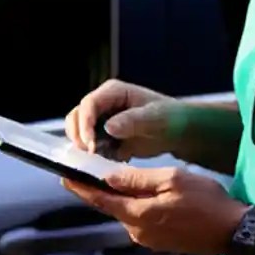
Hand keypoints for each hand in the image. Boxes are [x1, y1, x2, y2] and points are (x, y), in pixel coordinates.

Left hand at [62, 166, 245, 254]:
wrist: (233, 231)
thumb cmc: (207, 202)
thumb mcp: (171, 179)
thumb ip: (137, 179)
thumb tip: (109, 176)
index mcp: (138, 214)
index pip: (99, 199)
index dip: (80, 186)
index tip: (65, 175)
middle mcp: (138, 230)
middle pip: (110, 205)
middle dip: (99, 188)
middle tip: (88, 170)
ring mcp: (148, 238)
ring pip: (125, 211)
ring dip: (121, 196)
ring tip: (119, 176)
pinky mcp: (158, 240)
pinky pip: (139, 219)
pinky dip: (135, 205)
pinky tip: (143, 193)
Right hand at [65, 79, 180, 159]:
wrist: (178, 132)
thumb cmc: (169, 118)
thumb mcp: (155, 118)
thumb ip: (133, 120)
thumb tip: (109, 127)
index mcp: (113, 92)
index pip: (89, 104)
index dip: (85, 123)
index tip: (90, 144)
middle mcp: (102, 104)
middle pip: (76, 116)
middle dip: (79, 135)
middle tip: (89, 154)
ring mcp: (100, 120)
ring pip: (77, 130)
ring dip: (82, 145)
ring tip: (95, 159)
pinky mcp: (103, 136)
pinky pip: (88, 144)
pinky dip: (90, 153)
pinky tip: (103, 162)